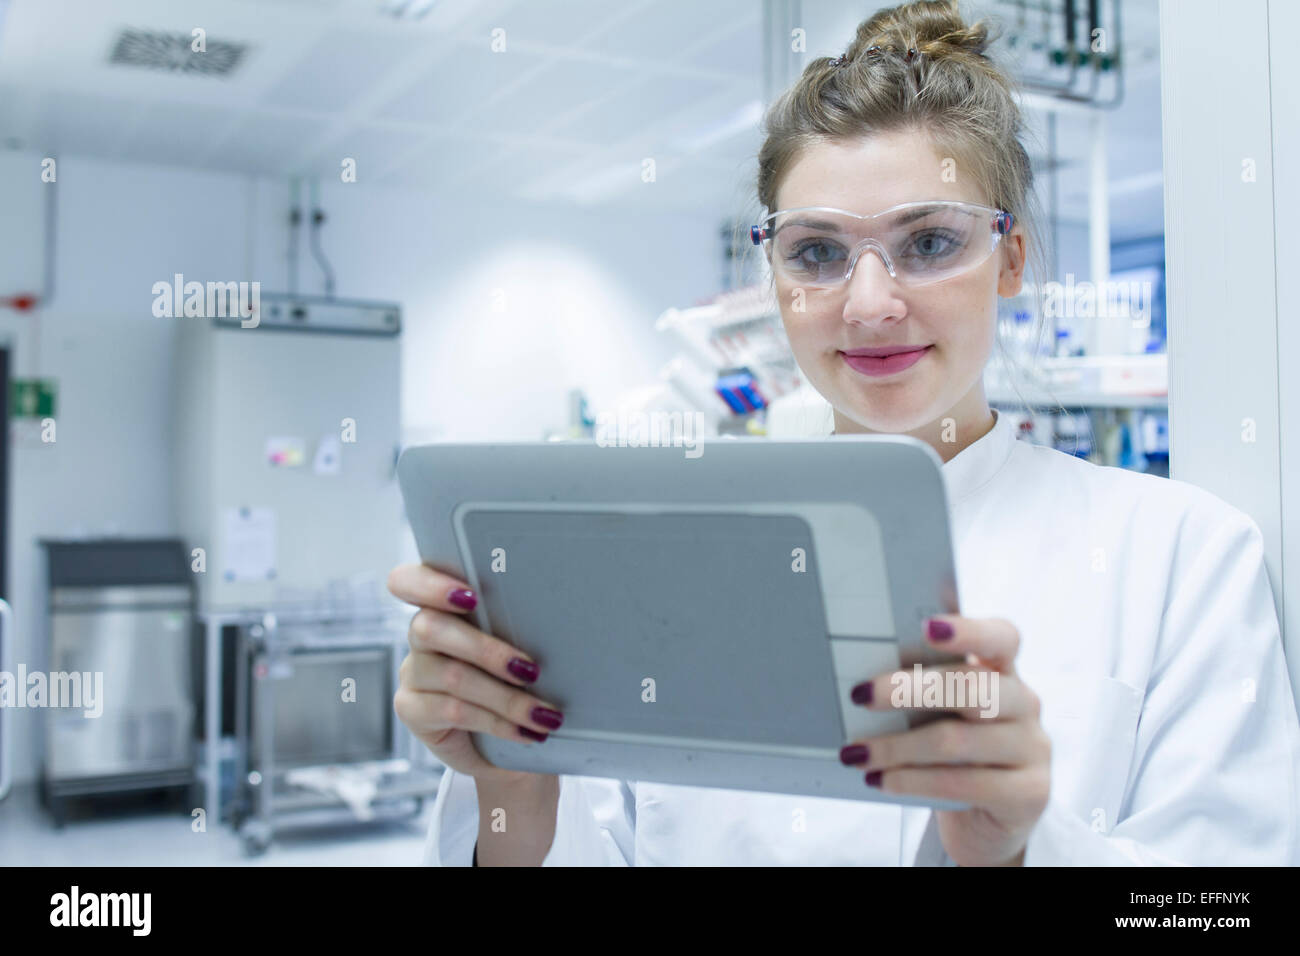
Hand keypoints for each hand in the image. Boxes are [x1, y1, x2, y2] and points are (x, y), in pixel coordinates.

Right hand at [387, 563, 562, 786]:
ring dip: (506, 697)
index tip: (471, 596)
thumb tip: (559, 620)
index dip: (430, 585)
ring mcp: (412, 674)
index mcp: (441, 606)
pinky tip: (526, 730)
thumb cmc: (515, 680)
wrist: (499, 742)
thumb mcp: (516, 647)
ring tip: (543, 714)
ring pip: (452, 676)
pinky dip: (498, 722)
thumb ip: (517, 626)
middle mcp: (420, 636)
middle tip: (531, 670)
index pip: (407, 581)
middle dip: (486, 650)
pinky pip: (454, 711)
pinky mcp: (411, 710)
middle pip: (430, 628)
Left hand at [843, 615, 1050, 865]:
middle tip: (860, 696)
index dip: (968, 630)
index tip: (928, 627)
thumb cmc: (952, 754)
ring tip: (856, 753)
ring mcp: (1033, 748)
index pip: (1001, 638)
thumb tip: (862, 684)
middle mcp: (1025, 703)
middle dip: (907, 690)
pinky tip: (881, 780)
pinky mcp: (1030, 793)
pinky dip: (913, 781)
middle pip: (971, 688)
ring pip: (958, 740)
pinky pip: (964, 784)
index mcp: (1003, 671)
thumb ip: (920, 693)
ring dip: (897, 746)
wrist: (983, 820)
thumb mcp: (939, 716)